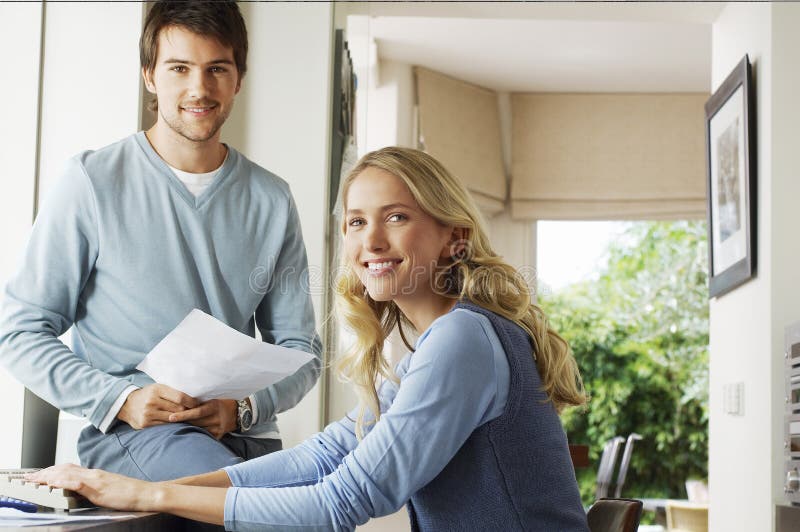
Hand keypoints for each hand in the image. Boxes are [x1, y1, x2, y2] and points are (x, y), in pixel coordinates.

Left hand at [25, 464, 149, 511]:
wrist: (145, 493)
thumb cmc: (131, 493)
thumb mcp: (109, 488)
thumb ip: (94, 487)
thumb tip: (81, 490)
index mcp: (96, 474)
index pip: (69, 469)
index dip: (53, 471)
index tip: (40, 474)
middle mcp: (93, 473)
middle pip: (64, 469)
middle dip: (45, 472)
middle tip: (30, 476)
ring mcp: (95, 479)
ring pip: (67, 473)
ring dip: (48, 475)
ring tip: (35, 479)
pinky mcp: (98, 488)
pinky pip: (76, 483)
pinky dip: (62, 482)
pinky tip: (53, 483)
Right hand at [118, 384, 198, 429]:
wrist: (127, 404)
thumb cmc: (149, 394)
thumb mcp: (159, 387)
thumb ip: (173, 392)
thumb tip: (194, 397)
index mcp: (157, 389)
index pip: (180, 397)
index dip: (192, 402)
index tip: (198, 404)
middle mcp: (152, 402)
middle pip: (178, 409)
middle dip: (188, 411)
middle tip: (196, 412)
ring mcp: (148, 414)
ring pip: (172, 419)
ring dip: (181, 419)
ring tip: (188, 417)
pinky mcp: (145, 424)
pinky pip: (165, 426)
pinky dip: (172, 424)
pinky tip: (176, 422)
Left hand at [167, 399, 237, 439]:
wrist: (235, 413)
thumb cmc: (217, 403)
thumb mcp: (210, 398)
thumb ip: (197, 400)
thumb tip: (177, 399)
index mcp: (214, 406)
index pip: (197, 412)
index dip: (184, 415)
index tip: (171, 417)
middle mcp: (217, 418)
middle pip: (195, 423)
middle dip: (181, 423)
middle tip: (166, 423)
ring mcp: (218, 428)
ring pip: (198, 431)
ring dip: (186, 430)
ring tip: (172, 429)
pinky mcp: (218, 436)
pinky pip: (203, 437)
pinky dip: (194, 435)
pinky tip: (185, 435)